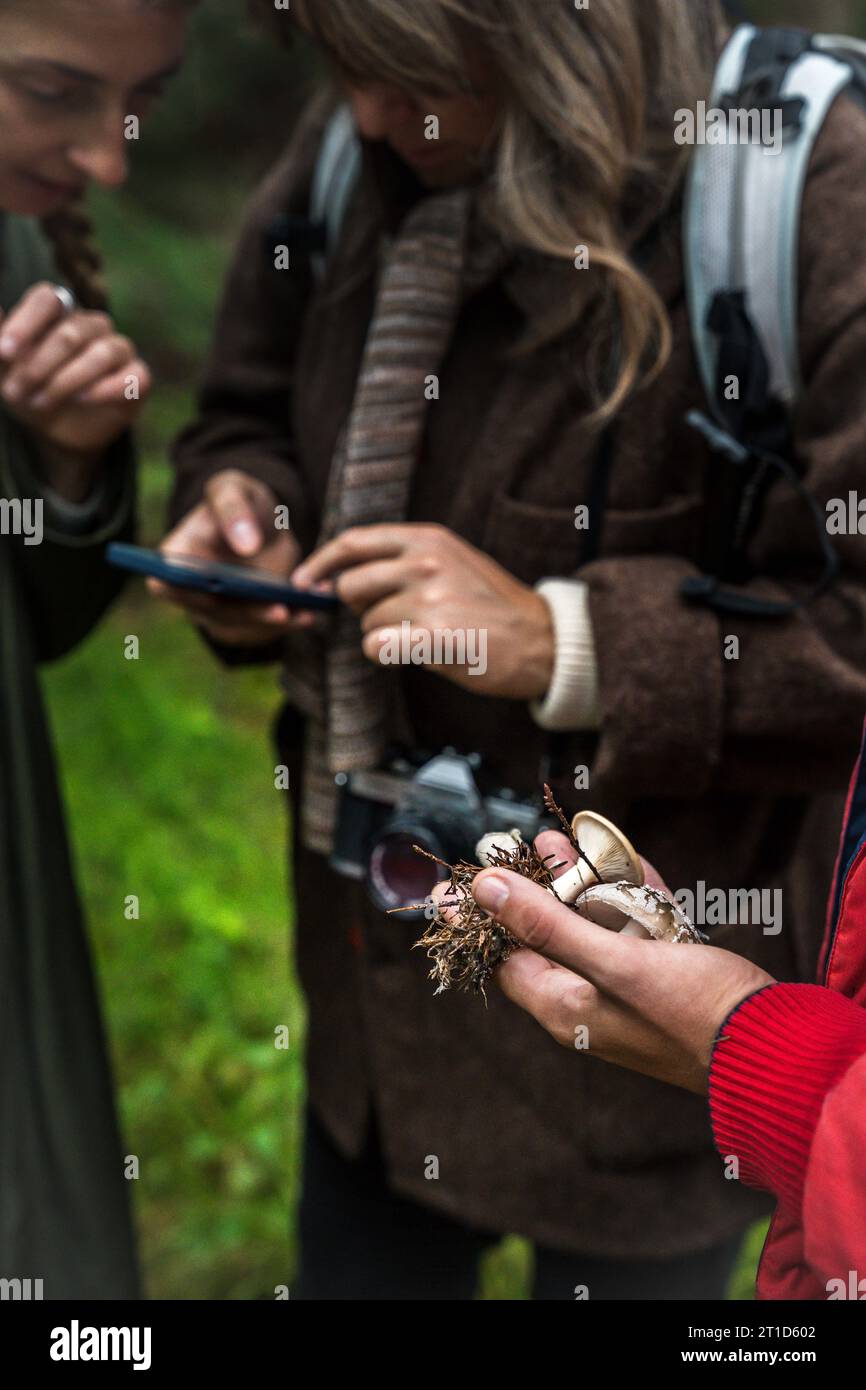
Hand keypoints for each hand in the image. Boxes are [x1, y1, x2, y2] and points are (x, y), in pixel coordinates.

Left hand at [0, 283, 149, 490]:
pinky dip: (107, 388)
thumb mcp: (3, 369)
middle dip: (39, 365)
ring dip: (67, 380)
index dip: (26, 323)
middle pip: (72, 331)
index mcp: (60, 313)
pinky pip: (133, 376)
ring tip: (42, 402)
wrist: (55, 432)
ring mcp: (118, 350)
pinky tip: (84, 400)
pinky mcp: (137, 378)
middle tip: (14, 393)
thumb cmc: (29, 390)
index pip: (49, 299)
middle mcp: (92, 326)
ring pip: (102, 353)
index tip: (4, 353)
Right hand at [150, 469, 303, 646]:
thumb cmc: (238, 500)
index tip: (218, 592)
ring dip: (277, 621)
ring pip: (246, 624)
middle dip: (249, 613)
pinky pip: (268, 624)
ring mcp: (221, 609)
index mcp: (176, 559)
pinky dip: (292, 619)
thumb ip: (233, 510)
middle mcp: (193, 591)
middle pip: (215, 611)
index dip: (189, 592)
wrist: (262, 519)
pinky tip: (314, 610)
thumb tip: (245, 545)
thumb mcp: (233, 489)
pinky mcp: (249, 618)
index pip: (169, 584)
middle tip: (281, 611)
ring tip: (308, 612)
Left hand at [292, 522, 554, 697]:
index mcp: (428, 538)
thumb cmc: (492, 607)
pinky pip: (376, 647)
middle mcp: (426, 562)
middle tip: (393, 620)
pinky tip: (417, 653)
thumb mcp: (453, 561)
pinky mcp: (434, 636)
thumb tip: (341, 575)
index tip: (303, 581)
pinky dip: (386, 655)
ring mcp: (429, 598)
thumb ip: (404, 559)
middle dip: (360, 609)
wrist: (541, 640)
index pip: (355, 542)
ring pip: (365, 623)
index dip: (321, 563)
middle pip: (350, 586)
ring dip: (383, 636)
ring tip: (424, 636)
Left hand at [467, 831, 774, 1093]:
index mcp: (564, 1005)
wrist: (770, 1044)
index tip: (449, 885)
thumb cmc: (691, 1011)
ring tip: (561, 840)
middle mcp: (588, 997)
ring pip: (590, 923)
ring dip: (579, 880)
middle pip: (545, 934)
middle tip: (518, 846)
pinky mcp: (662, 969)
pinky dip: (626, 890)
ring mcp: (626, 984)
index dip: (477, 916)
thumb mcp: (612, 961)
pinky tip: (620, 856)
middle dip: (533, 887)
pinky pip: (633, 923)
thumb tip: (486, 889)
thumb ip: (547, 924)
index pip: (501, 955)